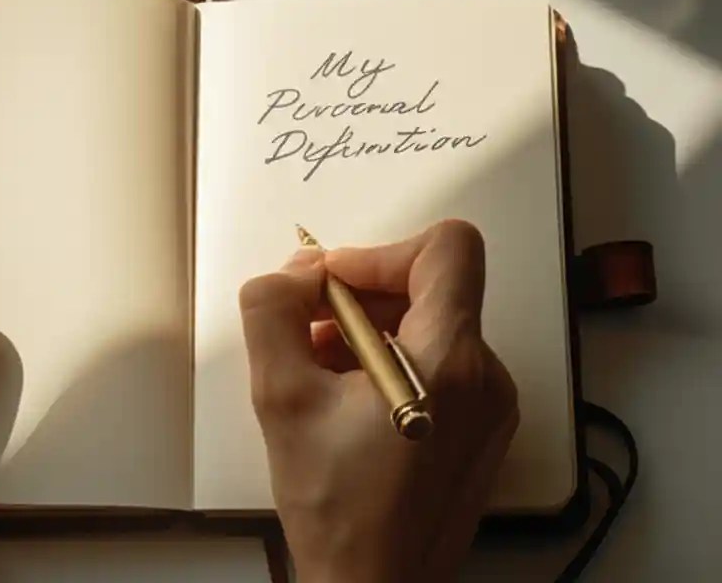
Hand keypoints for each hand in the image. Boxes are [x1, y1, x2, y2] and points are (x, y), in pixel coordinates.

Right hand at [240, 219, 518, 582]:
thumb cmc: (342, 515)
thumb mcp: (281, 399)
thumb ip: (273, 313)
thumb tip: (294, 275)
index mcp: (449, 363)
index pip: (447, 248)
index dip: (379, 252)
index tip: (335, 287)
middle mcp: (486, 378)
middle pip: (430, 288)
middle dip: (360, 301)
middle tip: (311, 339)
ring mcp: (490, 406)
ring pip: (430, 327)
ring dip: (369, 336)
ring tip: (323, 383)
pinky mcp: (481, 428)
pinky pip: (439, 366)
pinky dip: (389, 367)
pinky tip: (347, 408)